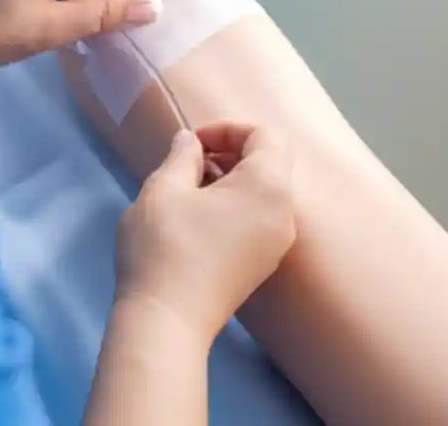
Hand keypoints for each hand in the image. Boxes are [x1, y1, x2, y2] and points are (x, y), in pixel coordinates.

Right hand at [116, 123, 297, 339]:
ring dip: (231, 180)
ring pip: (264, 193)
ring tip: (189, 191)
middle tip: (189, 163)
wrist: (167, 320)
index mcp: (268, 186)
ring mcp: (277, 244)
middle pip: (270, 164)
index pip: (265, 136)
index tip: (193, 142)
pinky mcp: (263, 265)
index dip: (228, 128)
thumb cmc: (164, 246)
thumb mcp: (163, 189)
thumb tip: (190, 141)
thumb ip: (181, 155)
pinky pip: (259, 219)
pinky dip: (235, 207)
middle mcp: (284, 213)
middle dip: (230, 153)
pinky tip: (198, 220)